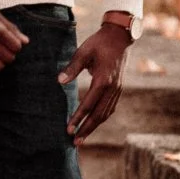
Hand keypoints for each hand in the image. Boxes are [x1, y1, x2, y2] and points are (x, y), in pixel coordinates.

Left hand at [61, 22, 132, 139]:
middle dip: (86, 129)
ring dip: (94, 127)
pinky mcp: (119, 89)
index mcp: (103, 80)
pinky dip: (101, 118)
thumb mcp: (84, 51)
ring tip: (82, 138)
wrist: (120, 36)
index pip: (88, 104)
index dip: (78, 118)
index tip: (68, 129)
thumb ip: (72, 67)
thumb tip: (59, 81)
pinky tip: (93, 123)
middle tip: (74, 142)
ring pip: (106, 114)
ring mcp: (118, 90)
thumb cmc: (100, 42)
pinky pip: (110, 108)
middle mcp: (112, 88)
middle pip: (99, 115)